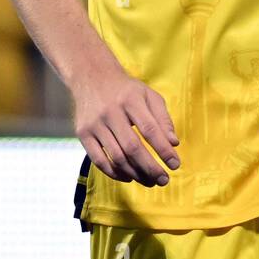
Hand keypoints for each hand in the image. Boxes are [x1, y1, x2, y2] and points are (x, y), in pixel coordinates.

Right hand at [72, 60, 180, 187]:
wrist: (91, 77)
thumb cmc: (127, 91)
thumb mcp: (149, 95)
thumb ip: (163, 118)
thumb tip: (174, 143)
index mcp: (131, 99)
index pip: (150, 129)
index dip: (163, 150)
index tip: (175, 165)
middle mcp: (111, 111)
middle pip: (132, 147)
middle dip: (150, 167)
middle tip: (164, 180)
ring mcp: (95, 123)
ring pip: (116, 157)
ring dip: (135, 174)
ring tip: (150, 181)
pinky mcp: (83, 134)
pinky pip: (99, 160)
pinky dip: (115, 173)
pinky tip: (129, 177)